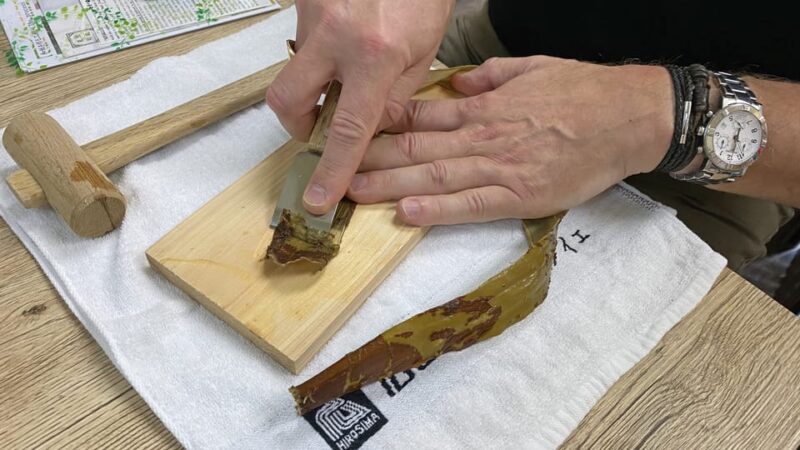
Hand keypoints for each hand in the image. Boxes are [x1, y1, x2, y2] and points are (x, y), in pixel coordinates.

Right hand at [266, 0, 453, 214]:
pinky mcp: (304, 1)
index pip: (347, 128)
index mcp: (375, 55)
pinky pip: (302, 43)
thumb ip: (394, 98)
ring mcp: (313, 14)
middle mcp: (335, 35)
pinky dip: (319, 55)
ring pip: (293, 70)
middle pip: (288, 101)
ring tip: (345, 72)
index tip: (318, 198)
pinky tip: (346, 43)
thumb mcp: (424, 52)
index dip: (332, 169)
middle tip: (322, 126)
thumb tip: (369, 132)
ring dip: (313, 84)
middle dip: (298, 124)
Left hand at [347, 57, 674, 224]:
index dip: (380, 125)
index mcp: (483, 106)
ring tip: (352, 193)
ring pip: (433, 176)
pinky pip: (471, 205)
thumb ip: (489, 75)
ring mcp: (500, 168)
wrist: (630, 116)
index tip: (350, 133)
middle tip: (331, 169)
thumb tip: (455, 82)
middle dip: (369, 159)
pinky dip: (437, 210)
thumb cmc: (583, 91)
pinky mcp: (522, 196)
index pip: (420, 115)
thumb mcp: (531, 68)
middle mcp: (483, 136)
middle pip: (415, 147)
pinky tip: (405, 214)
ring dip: (389, 186)